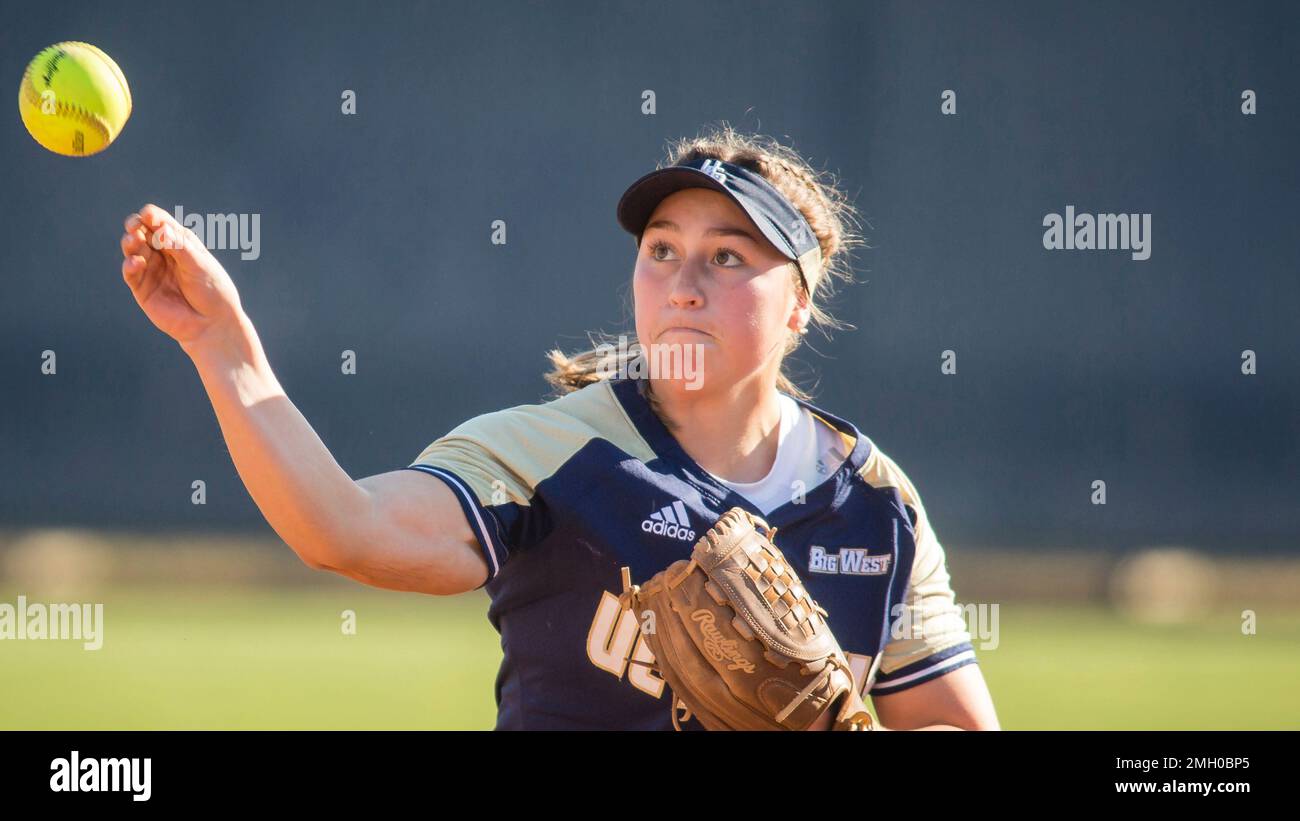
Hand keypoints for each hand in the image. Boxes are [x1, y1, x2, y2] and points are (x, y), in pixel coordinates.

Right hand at [119, 204, 245, 350]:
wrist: (212, 325)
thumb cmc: (213, 292)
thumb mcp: (199, 266)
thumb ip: (179, 248)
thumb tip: (160, 229)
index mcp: (180, 243)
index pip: (161, 223)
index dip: (153, 216)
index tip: (149, 216)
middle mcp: (163, 254)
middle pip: (143, 232)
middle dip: (137, 226)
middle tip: (135, 225)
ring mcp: (152, 270)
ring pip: (133, 250)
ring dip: (131, 243)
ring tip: (134, 240)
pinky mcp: (142, 288)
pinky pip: (131, 273)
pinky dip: (130, 265)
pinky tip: (135, 262)